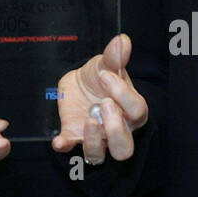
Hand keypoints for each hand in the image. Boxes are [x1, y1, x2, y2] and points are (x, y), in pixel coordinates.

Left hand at [51, 34, 148, 163]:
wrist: (81, 83)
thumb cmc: (101, 78)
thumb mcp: (107, 64)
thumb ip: (114, 56)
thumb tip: (122, 40)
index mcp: (131, 110)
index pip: (137, 110)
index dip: (123, 93)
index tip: (105, 75)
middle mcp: (116, 129)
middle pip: (124, 148)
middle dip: (115, 129)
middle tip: (103, 104)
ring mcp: (95, 136)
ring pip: (99, 155)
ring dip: (93, 141)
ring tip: (88, 119)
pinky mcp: (74, 136)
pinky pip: (70, 148)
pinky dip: (64, 145)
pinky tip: (60, 139)